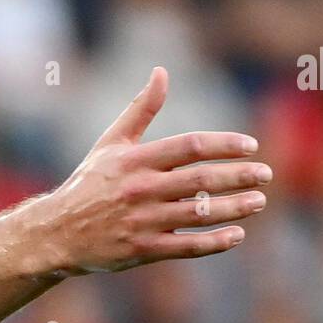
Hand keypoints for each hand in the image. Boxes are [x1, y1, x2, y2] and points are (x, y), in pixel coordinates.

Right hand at [45, 67, 271, 274]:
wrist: (56, 232)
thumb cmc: (88, 183)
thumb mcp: (110, 143)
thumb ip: (140, 109)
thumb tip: (162, 72)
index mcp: (134, 159)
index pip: (189, 146)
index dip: (224, 144)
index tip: (251, 146)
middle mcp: (140, 189)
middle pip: (201, 179)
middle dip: (239, 176)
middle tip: (266, 174)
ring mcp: (142, 221)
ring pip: (199, 213)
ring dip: (234, 207)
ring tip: (258, 202)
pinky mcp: (142, 250)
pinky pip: (186, 247)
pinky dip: (215, 242)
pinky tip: (237, 235)